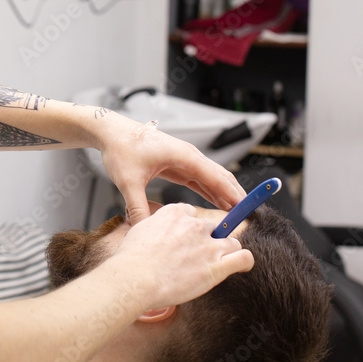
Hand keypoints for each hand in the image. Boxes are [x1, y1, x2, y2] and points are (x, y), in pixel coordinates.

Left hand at [93, 113, 245, 224]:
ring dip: (225, 195)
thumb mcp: (128, 181)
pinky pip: (199, 180)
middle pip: (220, 177)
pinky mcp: (177, 164)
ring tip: (239, 215)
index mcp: (184, 156)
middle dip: (236, 196)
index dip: (234, 194)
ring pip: (212, 179)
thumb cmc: (120, 149)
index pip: (216, 177)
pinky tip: (219, 204)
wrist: (111, 131)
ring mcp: (184, 160)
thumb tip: (144, 230)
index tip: (248, 210)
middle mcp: (189, 156)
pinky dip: (211, 192)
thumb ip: (137, 207)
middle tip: (251, 217)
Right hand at [110, 203, 253, 307]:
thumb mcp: (139, 229)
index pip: (192, 214)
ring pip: (232, 241)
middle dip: (209, 239)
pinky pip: (243, 258)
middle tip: (197, 256)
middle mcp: (195, 226)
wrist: (136, 277)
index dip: (190, 227)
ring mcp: (208, 246)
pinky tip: (242, 265)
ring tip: (218, 263)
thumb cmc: (131, 258)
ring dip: (227, 251)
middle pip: (213, 227)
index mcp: (175, 213)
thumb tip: (154, 229)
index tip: (185, 238)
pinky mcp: (217, 267)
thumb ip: (153, 225)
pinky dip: (245, 261)